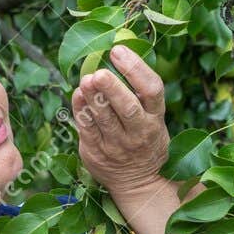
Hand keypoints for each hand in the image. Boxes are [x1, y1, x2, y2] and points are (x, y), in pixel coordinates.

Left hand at [72, 46, 169, 198]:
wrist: (141, 182)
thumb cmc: (145, 139)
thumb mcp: (152, 117)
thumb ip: (138, 92)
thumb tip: (113, 53)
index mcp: (156, 118)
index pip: (152, 90)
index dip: (136, 69)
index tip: (118, 50)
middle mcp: (140, 132)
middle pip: (128, 108)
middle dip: (113, 89)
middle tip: (98, 73)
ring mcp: (118, 146)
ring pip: (105, 120)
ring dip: (93, 98)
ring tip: (85, 81)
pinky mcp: (97, 154)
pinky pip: (87, 130)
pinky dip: (81, 110)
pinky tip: (78, 94)